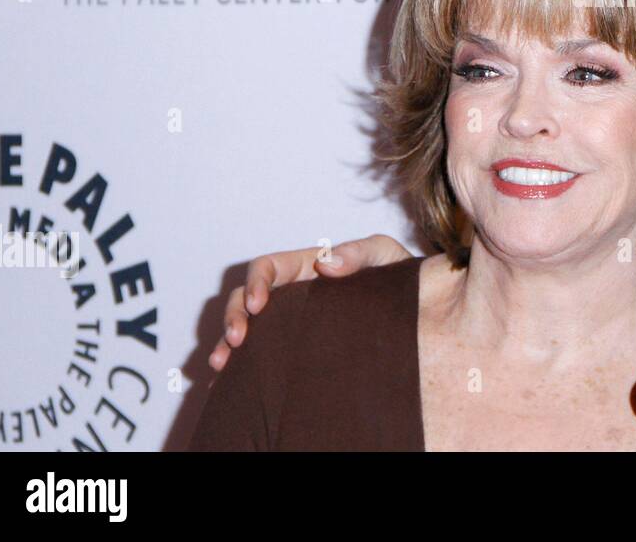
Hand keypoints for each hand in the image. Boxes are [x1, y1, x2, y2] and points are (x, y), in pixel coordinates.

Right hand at [207, 234, 410, 370]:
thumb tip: (327, 265)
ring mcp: (290, 322)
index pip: (268, 267)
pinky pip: (258, 354)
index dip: (256, 282)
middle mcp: (292, 293)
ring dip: (226, 343)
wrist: (414, 308)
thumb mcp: (383, 254)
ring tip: (221, 365)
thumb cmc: (396, 276)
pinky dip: (240, 366)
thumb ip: (360, 252)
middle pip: (246, 298)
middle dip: (234, 316)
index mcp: (307, 268)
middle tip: (237, 341)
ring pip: (245, 327)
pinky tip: (229, 382)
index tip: (259, 305)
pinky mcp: (292, 347)